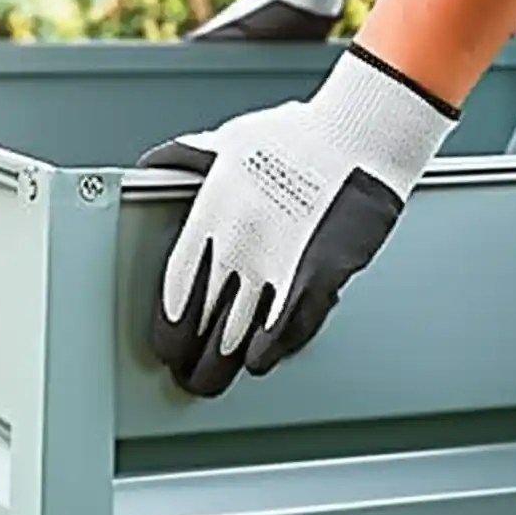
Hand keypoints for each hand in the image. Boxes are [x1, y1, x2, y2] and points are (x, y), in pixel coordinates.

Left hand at [137, 44, 457, 396]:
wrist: (362, 133)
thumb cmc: (296, 134)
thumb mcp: (225, 143)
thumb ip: (184, 160)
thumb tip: (153, 165)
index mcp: (212, 216)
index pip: (177, 289)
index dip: (169, 326)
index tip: (165, 346)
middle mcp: (241, 246)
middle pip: (204, 325)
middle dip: (191, 359)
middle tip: (185, 375)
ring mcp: (281, 266)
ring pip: (242, 338)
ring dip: (225, 365)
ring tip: (211, 381)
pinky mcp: (322, 277)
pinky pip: (290, 331)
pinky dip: (273, 351)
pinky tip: (260, 361)